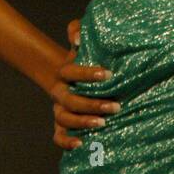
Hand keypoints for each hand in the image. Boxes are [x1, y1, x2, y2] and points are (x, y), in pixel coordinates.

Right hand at [50, 17, 119, 149]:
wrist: (77, 77)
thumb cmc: (86, 57)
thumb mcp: (84, 40)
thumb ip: (78, 29)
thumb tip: (77, 38)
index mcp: (65, 72)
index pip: (70, 72)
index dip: (87, 74)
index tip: (108, 74)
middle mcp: (60, 92)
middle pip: (70, 100)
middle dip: (92, 104)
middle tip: (115, 106)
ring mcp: (60, 109)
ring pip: (64, 119)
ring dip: (82, 122)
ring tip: (103, 123)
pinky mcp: (62, 125)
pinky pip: (58, 136)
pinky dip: (66, 142)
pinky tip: (80, 143)